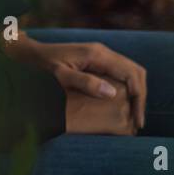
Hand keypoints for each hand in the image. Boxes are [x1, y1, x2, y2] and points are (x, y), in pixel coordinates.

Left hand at [14, 38, 146, 131]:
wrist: (33, 53)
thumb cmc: (44, 66)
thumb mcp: (61, 76)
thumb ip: (85, 83)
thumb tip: (112, 93)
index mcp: (98, 54)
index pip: (131, 74)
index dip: (139, 98)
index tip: (137, 120)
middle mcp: (104, 52)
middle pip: (136, 72)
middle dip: (141, 97)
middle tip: (138, 122)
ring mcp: (102, 54)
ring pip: (131, 71)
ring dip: (136, 93)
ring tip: (134, 116)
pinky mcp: (98, 60)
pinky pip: (121, 73)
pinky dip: (128, 88)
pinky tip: (123, 104)